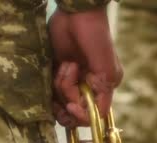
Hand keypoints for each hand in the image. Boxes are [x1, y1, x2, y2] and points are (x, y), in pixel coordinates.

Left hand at [48, 8, 122, 126]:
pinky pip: (51, 90)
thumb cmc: (95, 36)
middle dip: (67, 96)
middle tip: (68, 72)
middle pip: (74, 109)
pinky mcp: (59, 72)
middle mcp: (89, 86)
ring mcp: (73, 80)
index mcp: (103, 87)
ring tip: (66, 63)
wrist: (76, 12)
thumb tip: (100, 116)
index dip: (81, 115)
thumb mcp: (105, 67)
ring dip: (60, 84)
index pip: (92, 115)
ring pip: (61, 100)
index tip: (71, 105)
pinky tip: (59, 66)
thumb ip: (104, 92)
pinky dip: (52, 84)